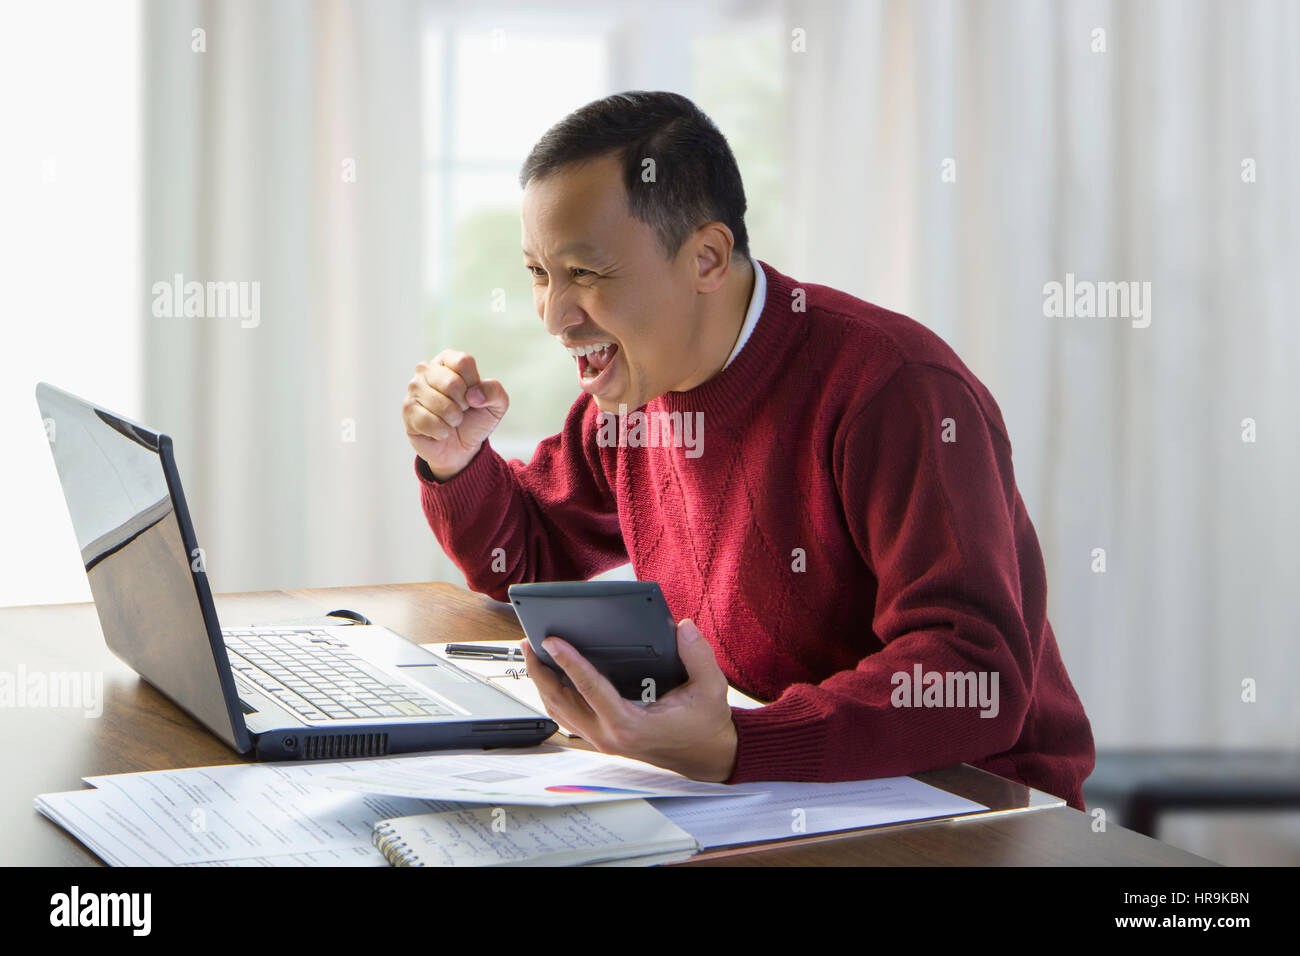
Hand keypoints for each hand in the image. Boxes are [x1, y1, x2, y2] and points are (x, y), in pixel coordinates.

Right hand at [403, 350, 508, 480]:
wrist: (461, 447)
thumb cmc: (476, 419)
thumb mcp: (496, 404)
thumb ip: (494, 391)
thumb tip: (473, 395)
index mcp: (448, 360)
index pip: (463, 362)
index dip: (474, 384)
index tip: (473, 395)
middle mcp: (426, 369)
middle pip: (452, 383)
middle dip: (464, 404)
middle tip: (461, 410)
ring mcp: (413, 389)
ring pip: (442, 405)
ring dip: (454, 419)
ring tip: (451, 420)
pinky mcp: (407, 411)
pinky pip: (430, 422)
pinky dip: (442, 432)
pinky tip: (440, 430)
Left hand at [520, 619, 738, 781]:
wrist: (706, 755)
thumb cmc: (704, 724)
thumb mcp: (710, 689)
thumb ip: (698, 656)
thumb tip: (683, 628)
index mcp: (631, 725)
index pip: (591, 688)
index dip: (570, 662)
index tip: (553, 641)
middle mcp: (609, 735)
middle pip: (562, 701)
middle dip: (541, 670)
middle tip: (530, 641)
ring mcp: (602, 739)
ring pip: (559, 710)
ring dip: (542, 682)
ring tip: (533, 653)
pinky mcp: (601, 737)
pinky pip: (567, 716)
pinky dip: (554, 694)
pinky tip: (551, 676)